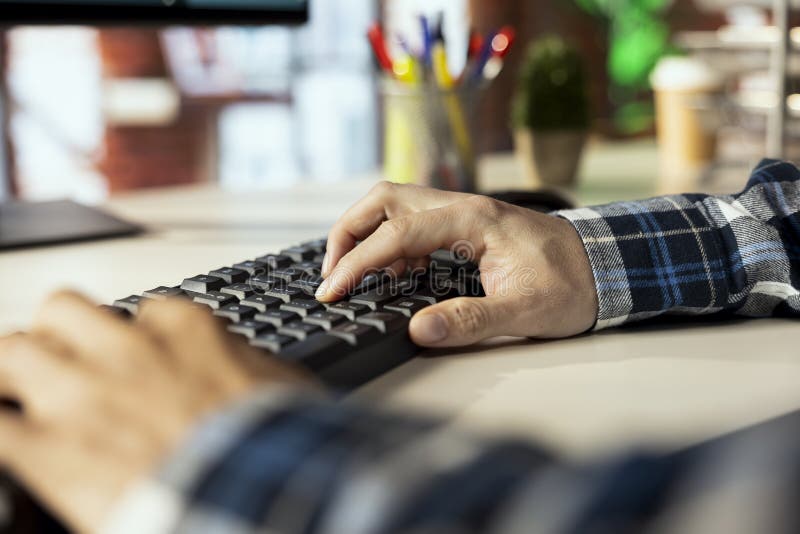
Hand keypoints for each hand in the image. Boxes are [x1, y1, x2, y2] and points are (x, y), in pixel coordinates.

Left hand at [0, 292, 311, 533]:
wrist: (257, 494)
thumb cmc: (275, 444)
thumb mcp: (276, 382)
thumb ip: (240, 359)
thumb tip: (233, 358)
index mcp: (184, 329)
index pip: (144, 311)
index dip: (137, 338)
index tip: (139, 359)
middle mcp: (125, 349)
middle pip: (63, 309)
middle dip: (61, 333)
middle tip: (66, 361)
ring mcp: (81, 393)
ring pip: (12, 349)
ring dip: (16, 371)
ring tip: (19, 392)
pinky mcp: (48, 448)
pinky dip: (0, 425)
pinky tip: (9, 435)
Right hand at [317, 182, 598, 345]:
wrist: (605, 266)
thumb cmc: (573, 284)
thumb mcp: (526, 311)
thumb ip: (471, 320)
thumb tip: (420, 329)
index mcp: (474, 220)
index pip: (398, 232)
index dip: (358, 262)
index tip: (333, 290)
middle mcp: (463, 207)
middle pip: (385, 199)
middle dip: (348, 231)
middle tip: (330, 274)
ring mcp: (462, 213)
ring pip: (395, 206)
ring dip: (363, 234)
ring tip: (347, 275)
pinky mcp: (464, 226)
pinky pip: (412, 224)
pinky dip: (387, 244)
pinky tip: (386, 274)